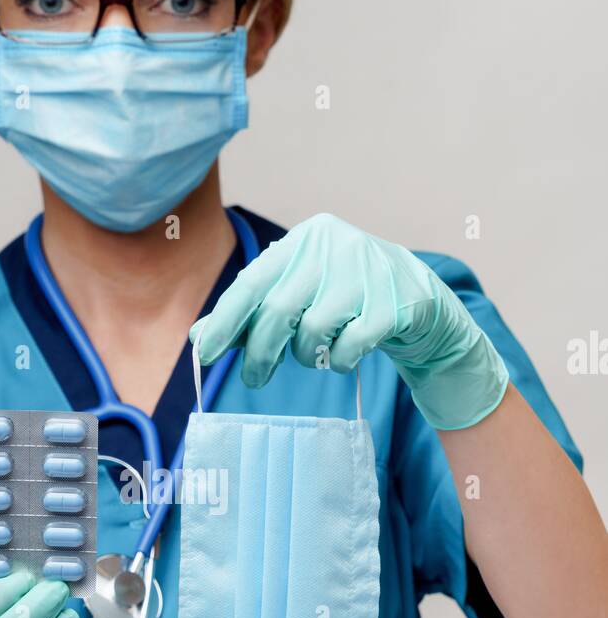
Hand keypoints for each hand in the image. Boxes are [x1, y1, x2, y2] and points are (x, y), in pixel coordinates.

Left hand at [193, 213, 507, 429]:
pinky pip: (350, 346)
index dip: (224, 321)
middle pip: (279, 310)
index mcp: (304, 238)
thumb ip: (250, 313)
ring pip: (313, 331)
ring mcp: (368, 272)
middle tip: (254, 379)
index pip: (252, 281)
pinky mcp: (394, 303)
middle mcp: (335, 246)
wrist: (419, 302)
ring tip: (316, 355)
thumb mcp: (298, 295)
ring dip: (307, 356)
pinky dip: (340, 361)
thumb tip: (198, 337)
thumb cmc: (345, 299)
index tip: (203, 354)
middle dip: (260, 353)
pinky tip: (344, 357)